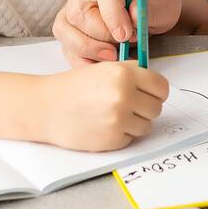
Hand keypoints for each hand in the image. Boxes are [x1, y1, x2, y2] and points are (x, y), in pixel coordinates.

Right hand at [39, 61, 169, 151]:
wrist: (46, 108)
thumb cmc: (73, 88)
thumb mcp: (103, 69)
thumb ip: (132, 73)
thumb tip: (156, 84)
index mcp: (124, 74)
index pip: (161, 87)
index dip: (157, 92)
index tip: (151, 95)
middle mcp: (124, 95)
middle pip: (156, 108)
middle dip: (145, 108)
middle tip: (127, 106)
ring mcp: (118, 119)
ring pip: (146, 126)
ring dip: (134, 123)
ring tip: (112, 116)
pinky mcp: (112, 139)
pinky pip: (130, 138)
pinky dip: (121, 134)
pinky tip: (103, 125)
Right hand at [53, 0, 182, 67]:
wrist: (153, 5)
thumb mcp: (166, 1)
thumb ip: (150, 8)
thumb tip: (131, 16)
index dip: (113, 14)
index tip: (125, 34)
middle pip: (80, 13)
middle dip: (103, 36)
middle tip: (126, 43)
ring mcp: (75, 3)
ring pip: (67, 29)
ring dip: (91, 49)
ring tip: (114, 56)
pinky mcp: (70, 23)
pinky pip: (65, 44)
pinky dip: (81, 59)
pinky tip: (100, 64)